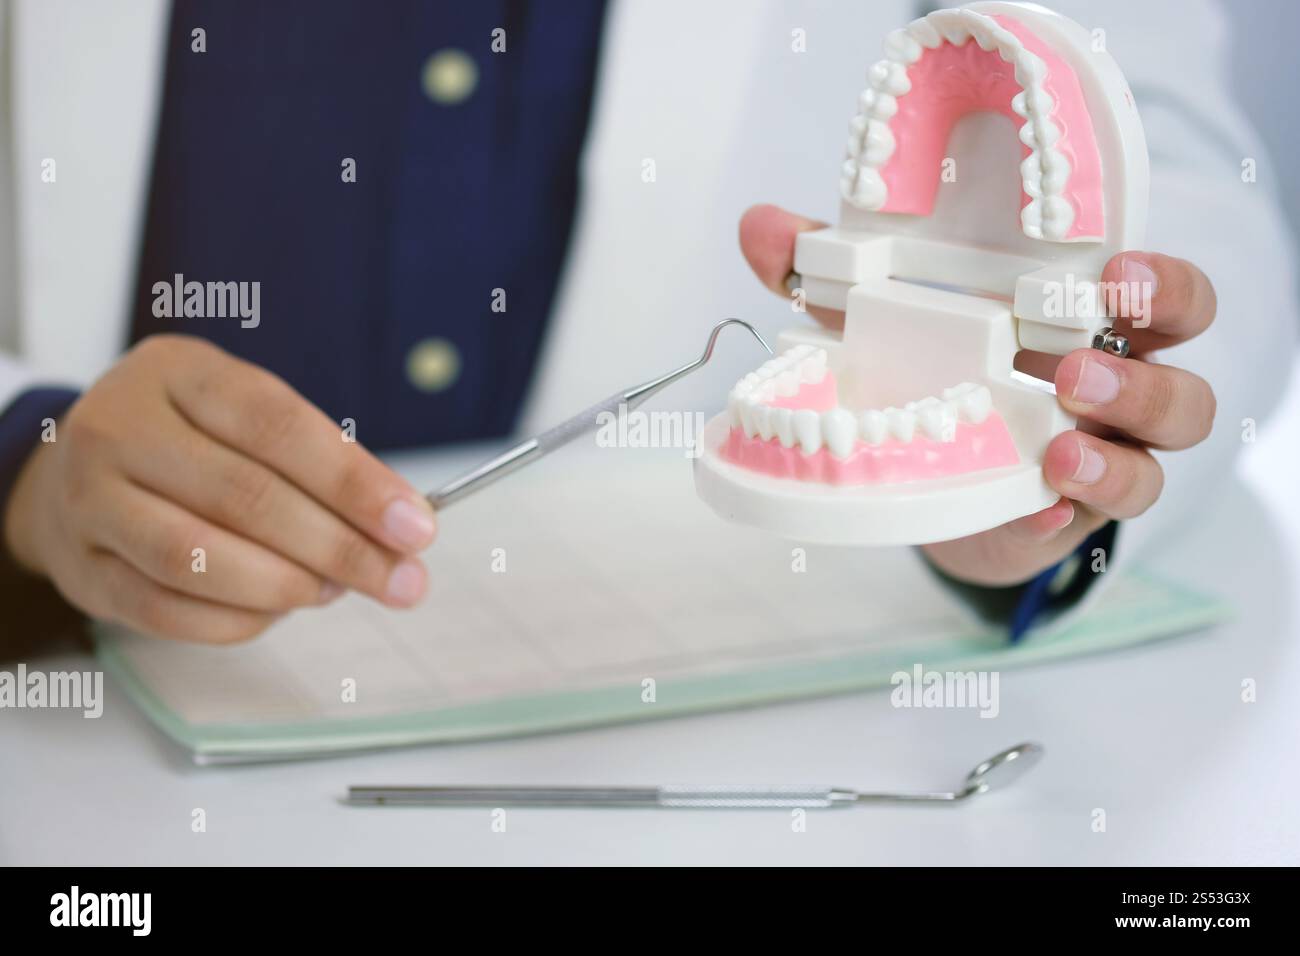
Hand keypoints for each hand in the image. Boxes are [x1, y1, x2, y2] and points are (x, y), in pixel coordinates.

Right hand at [4, 335, 436, 641]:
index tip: (417, 526)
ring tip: (336, 589)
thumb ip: (318, 459)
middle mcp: (120, 428)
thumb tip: (402, 522)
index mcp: (177, 373)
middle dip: (340, 547)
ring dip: (287, 586)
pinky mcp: (82, 569)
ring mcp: (90, 500)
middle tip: (402, 579)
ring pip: (198, 558)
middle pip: (245, 497)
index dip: (355, 482)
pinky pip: (166, 611)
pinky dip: (238, 620)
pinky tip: (279, 611)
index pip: (277, 426)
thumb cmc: (191, 442)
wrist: (72, 472)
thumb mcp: (246, 417)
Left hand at [738, 204, 1216, 586]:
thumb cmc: (926, 377)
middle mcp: (1112, 385)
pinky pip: (1099, 516)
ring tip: (1057, 448)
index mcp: (1081, 323)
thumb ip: (822, 272)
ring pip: (1156, 457)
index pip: (1161, 295)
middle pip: (1185, 377)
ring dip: (1115, 448)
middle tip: (1073, 374)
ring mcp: (1102, 453)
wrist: (928, 484)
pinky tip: (1029, 507)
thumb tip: (761, 227)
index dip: (1158, 284)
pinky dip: (1065, 510)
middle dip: (1146, 374)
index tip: (1114, 274)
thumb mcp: (874, 321)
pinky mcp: (1071, 513)